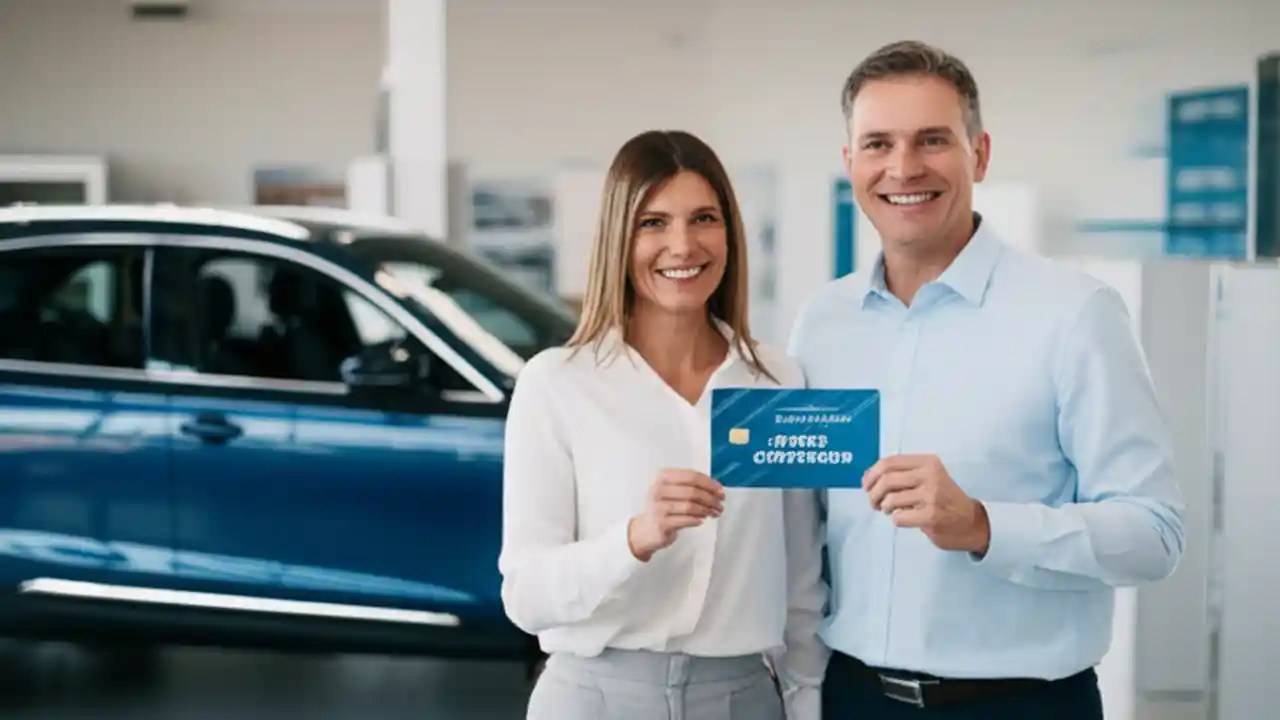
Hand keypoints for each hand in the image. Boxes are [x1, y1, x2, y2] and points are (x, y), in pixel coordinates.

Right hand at [627, 469, 724, 561]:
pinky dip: (697, 519)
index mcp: (662, 477)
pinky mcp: (661, 523)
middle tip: (720, 504)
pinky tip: (702, 520)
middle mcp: (658, 490)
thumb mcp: (672, 492)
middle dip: (711, 498)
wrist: (645, 530)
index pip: (691, 476)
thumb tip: (716, 489)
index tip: (720, 491)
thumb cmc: (663, 509)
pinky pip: (686, 520)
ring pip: (690, 506)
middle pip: (692, 491)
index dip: (709, 483)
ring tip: (714, 513)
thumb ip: (690, 487)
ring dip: (707, 510)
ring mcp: (658, 507)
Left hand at [863, 454, 989, 554]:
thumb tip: (868, 478)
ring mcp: (931, 496)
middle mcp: (930, 475)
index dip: (871, 475)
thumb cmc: (944, 499)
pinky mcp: (931, 516)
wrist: (972, 521)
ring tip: (889, 510)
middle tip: (874, 503)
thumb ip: (901, 474)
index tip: (866, 485)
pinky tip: (904, 519)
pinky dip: (896, 520)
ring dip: (884, 508)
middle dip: (873, 494)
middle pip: (886, 480)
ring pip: (891, 499)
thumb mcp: (928, 477)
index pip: (888, 462)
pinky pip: (899, 518)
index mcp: (927, 462)